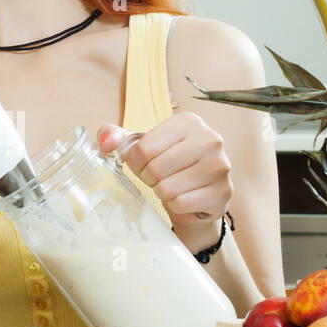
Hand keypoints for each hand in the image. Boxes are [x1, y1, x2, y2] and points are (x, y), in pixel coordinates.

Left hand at [96, 115, 232, 242]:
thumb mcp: (143, 146)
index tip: (143, 164)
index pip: (144, 148)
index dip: (136, 162)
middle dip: (149, 178)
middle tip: (157, 178)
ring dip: (162, 192)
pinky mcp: (222, 193)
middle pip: (156, 168)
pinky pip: (181, 203)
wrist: (199, 192)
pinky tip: (185, 197)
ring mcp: (220, 167)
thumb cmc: (169, 164)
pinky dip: (176, 205)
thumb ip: (117, 137)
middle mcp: (210, 140)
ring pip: (168, 188)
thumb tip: (104, 142)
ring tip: (171, 186)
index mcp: (189, 122)